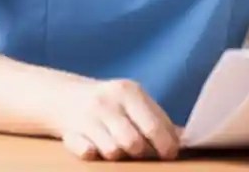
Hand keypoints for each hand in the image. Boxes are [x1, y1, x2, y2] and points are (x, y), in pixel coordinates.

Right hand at [52, 79, 181, 160]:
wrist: (64, 96)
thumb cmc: (111, 104)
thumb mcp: (134, 102)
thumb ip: (157, 119)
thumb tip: (184, 138)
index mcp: (130, 92)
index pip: (154, 126)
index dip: (166, 146)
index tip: (170, 155)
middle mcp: (108, 102)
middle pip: (134, 143)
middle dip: (143, 153)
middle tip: (143, 152)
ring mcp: (87, 117)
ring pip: (113, 152)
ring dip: (120, 156)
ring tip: (121, 148)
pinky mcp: (70, 132)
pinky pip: (88, 154)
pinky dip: (94, 154)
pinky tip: (95, 147)